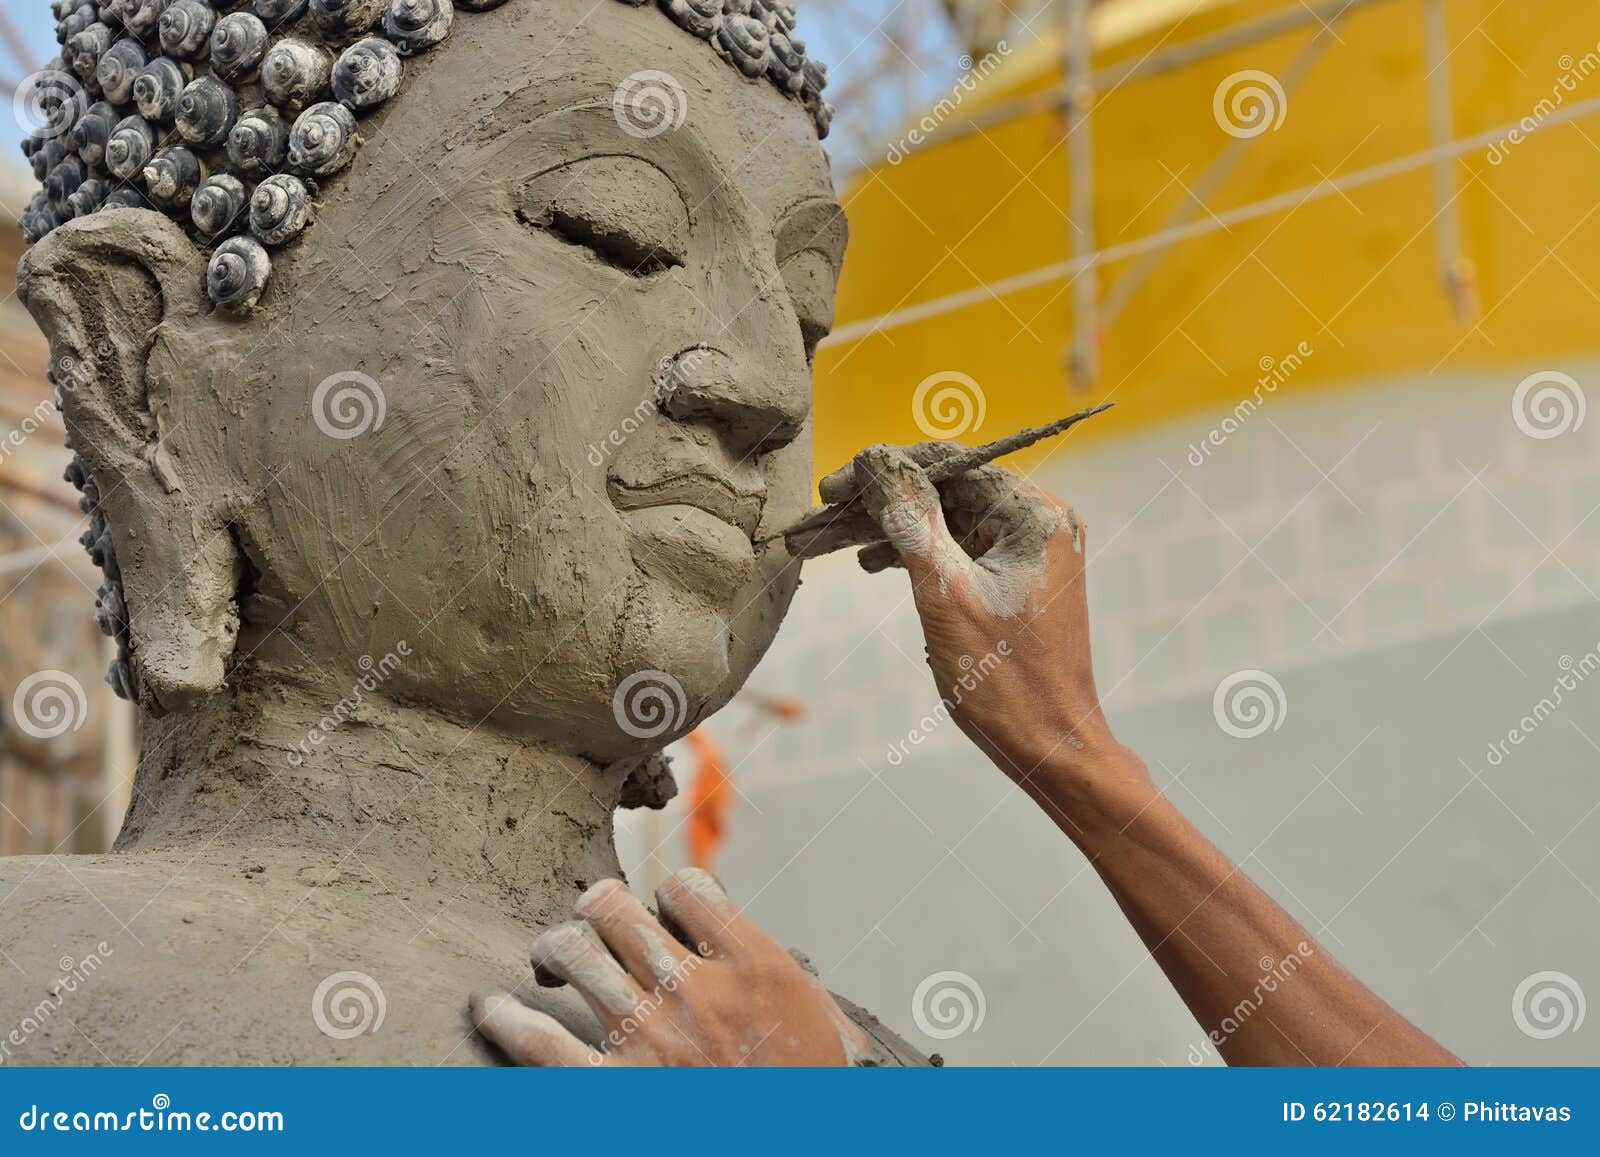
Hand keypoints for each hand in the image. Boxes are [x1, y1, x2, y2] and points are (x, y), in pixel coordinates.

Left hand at [471, 869, 870, 1065]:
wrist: (799, 1144)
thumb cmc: (808, 1087)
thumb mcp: (817, 1016)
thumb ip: (770, 967)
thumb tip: (724, 932)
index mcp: (752, 965)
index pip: (685, 886)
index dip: (668, 894)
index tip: (665, 917)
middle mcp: (696, 992)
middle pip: (615, 906)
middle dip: (598, 907)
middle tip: (596, 926)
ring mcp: (650, 1039)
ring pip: (573, 951)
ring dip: (557, 948)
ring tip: (554, 961)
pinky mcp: (613, 1091)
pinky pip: (540, 1042)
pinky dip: (507, 1020)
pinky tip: (492, 1009)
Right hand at [837, 445, 1150, 810]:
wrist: (1051, 746)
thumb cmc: (1005, 681)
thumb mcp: (944, 594)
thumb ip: (910, 520)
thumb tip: (877, 459)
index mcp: (1035, 515)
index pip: (949, 465)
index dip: (885, 471)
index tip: (834, 487)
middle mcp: (1040, 522)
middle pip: (946, 491)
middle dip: (883, 503)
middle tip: (825, 513)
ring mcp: (1032, 551)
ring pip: (948, 520)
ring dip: (894, 530)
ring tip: (838, 542)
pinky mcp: (1019, 579)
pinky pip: (961, 549)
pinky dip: (920, 555)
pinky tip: (877, 563)